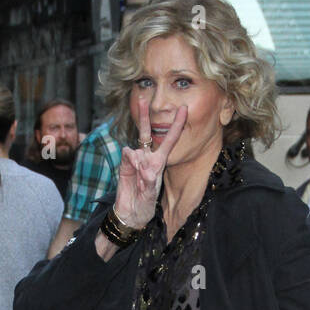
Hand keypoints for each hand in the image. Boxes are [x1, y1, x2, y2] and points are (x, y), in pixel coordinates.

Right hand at [113, 97, 187, 228]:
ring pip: (136, 148)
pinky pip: (128, 155)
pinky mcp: (125, 163)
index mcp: (159, 162)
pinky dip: (130, 164)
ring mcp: (135, 159)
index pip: (169, 140)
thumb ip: (147, 179)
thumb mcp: (150, 194)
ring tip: (140, 182)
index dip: (176, 124)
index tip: (184, 108)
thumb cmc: (146, 204)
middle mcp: (147, 157)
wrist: (131, 212)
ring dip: (138, 164)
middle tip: (142, 97)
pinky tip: (133, 177)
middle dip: (144, 115)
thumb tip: (141, 163)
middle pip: (146, 132)